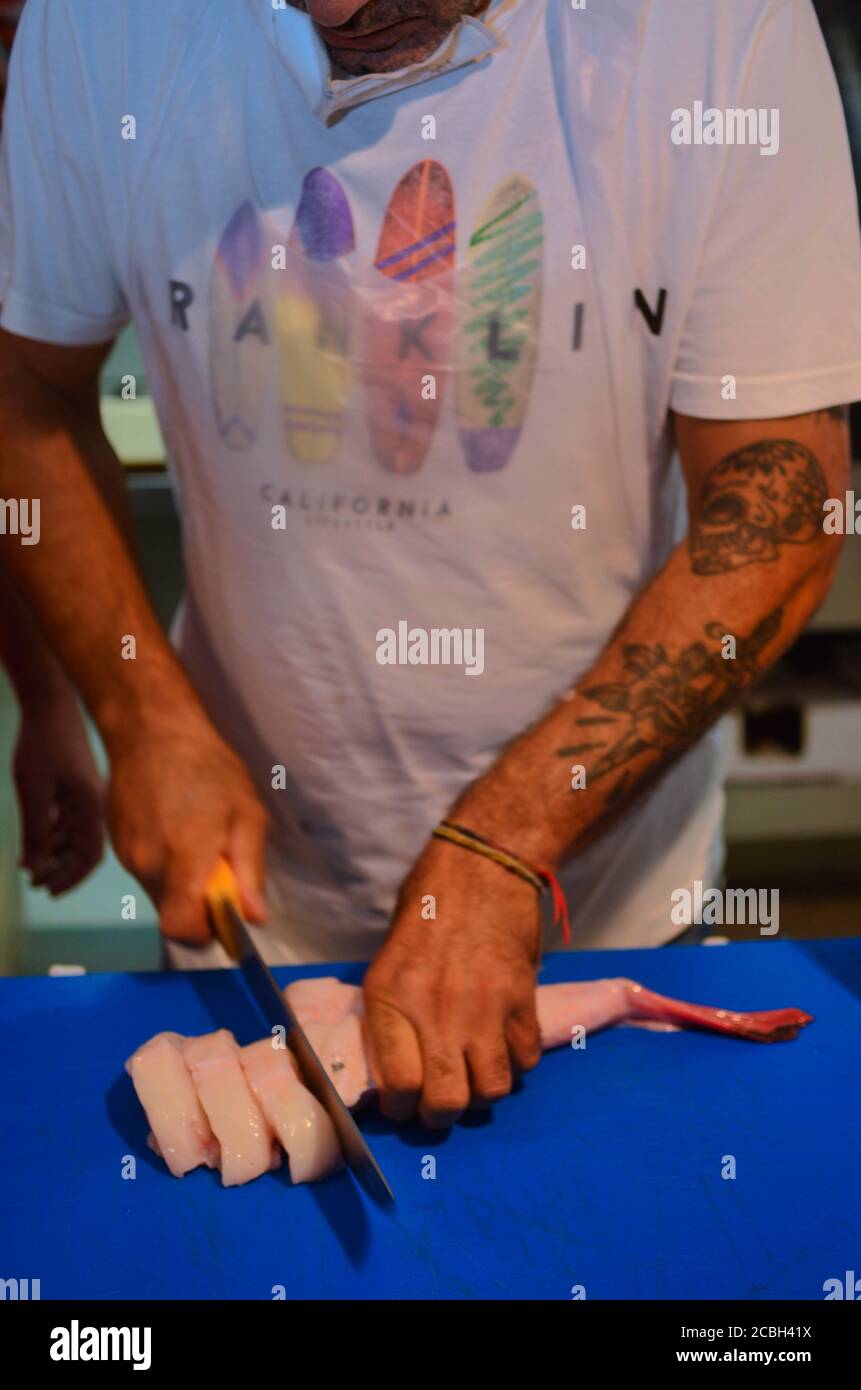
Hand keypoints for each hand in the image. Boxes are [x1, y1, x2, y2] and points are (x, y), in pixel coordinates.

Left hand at [13, 692, 104, 894]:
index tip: (48, 891)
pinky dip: (53, 832)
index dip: (71, 878)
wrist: (49, 703)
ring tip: (28, 862)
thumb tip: (36, 868)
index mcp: (90, 808)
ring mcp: (86, 794)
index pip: (89, 857)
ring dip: (54, 852)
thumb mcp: (34, 792)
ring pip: (74, 835)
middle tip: (34, 882)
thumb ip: (36, 832)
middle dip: (59, 869)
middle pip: (83, 849)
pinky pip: (69, 818)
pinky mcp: (76, 785)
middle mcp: (94, 804)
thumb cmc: (42, 745)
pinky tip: (35, 836)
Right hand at [106, 711, 268, 942]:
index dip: (205, 932)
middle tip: (218, 865)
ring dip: (181, 881)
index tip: (223, 914)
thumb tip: (254, 918)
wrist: (151, 730)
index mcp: (183, 862)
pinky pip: (145, 871)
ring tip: (196, 838)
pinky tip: (175, 827)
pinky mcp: (116, 844)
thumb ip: (249, 870)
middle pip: (173, 913)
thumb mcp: (247, 814)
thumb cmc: (208, 768)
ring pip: (159, 893)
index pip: (182, 929)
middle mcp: (148, 866)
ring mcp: (127, 856)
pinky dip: (163, 863)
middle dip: (198, 902)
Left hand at [363, 834, 542, 1127]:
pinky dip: (516, 1060)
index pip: (398, 1087)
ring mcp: (484, 1009)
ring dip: (482, 1091)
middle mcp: (436, 1011)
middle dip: (441, 1115)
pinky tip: (504, 1042)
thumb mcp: (390, 959)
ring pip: (490, 1089)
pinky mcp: (523, 1000)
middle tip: (440, 1102)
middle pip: (446, 1101)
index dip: (400, 1108)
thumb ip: (393, 1014)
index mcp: (392, 999)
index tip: (404, 1103)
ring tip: (474, 1074)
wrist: (482, 867)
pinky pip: (525, 1059)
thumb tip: (396, 1067)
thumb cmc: (427, 907)